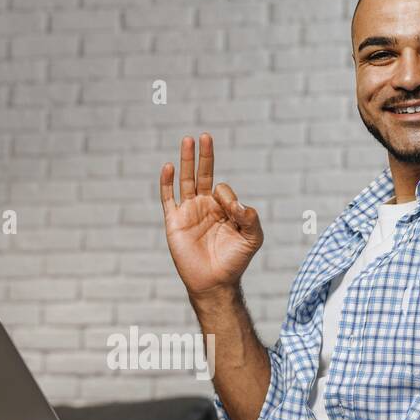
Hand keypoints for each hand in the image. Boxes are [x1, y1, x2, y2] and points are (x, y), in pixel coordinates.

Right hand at [158, 132, 263, 301]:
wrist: (214, 283)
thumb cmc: (235, 261)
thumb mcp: (253, 238)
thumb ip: (250, 217)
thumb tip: (234, 200)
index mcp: (223, 208)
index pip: (223, 188)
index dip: (227, 196)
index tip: (231, 211)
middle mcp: (204, 206)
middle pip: (203, 174)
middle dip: (204, 156)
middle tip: (205, 136)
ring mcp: (188, 212)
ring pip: (186, 180)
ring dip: (187, 160)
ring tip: (188, 140)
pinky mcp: (174, 222)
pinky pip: (168, 198)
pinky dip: (167, 182)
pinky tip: (169, 166)